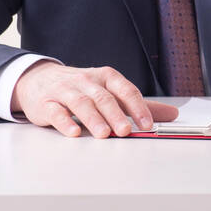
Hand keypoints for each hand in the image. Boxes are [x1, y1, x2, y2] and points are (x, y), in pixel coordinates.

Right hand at [11, 60, 178, 137]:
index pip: (125, 89)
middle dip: (116, 114)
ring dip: (94, 119)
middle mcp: (86, 81)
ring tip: (104, 134)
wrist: (38, 79)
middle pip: (103, 97)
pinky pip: (56, 111)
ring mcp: (65, 91)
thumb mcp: (110, 91)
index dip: (138, 106)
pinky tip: (73, 133)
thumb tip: (172, 114)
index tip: (148, 124)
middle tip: (126, 130)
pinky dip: (65, 121)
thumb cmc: (80, 88)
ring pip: (81, 103)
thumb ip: (138, 104)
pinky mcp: (46, 103)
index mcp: (105, 77)